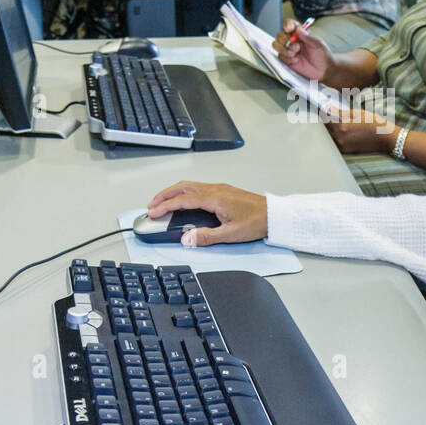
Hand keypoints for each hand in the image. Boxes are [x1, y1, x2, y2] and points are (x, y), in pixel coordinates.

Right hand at [146, 181, 266, 246]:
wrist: (273, 215)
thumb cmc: (256, 222)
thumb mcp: (230, 234)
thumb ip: (206, 236)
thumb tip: (186, 239)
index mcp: (214, 198)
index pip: (182, 200)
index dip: (165, 206)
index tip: (153, 212)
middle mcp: (215, 190)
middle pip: (182, 187)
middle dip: (164, 195)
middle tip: (152, 205)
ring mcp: (219, 189)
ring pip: (190, 186)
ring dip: (174, 193)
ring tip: (163, 202)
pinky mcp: (223, 191)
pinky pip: (198, 188)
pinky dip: (185, 193)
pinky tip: (184, 201)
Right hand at [272, 18, 332, 80]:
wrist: (323, 69)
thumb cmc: (322, 54)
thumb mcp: (318, 43)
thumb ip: (308, 36)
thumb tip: (298, 29)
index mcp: (299, 33)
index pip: (289, 24)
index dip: (287, 25)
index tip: (289, 29)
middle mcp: (292, 40)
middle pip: (280, 35)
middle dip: (285, 40)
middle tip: (296, 47)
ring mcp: (288, 50)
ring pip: (276, 45)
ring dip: (285, 49)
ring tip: (295, 53)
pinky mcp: (286, 60)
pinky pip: (280, 56)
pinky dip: (288, 58)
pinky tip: (296, 60)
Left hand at [324, 108, 397, 154]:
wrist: (386, 139)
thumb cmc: (375, 123)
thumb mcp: (358, 113)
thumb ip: (341, 112)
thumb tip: (328, 108)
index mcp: (342, 126)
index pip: (325, 118)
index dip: (323, 111)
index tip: (323, 108)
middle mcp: (340, 138)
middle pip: (326, 128)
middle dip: (328, 120)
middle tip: (332, 114)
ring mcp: (343, 146)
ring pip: (331, 135)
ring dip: (333, 129)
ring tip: (342, 123)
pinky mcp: (347, 151)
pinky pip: (337, 142)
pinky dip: (338, 136)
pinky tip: (347, 131)